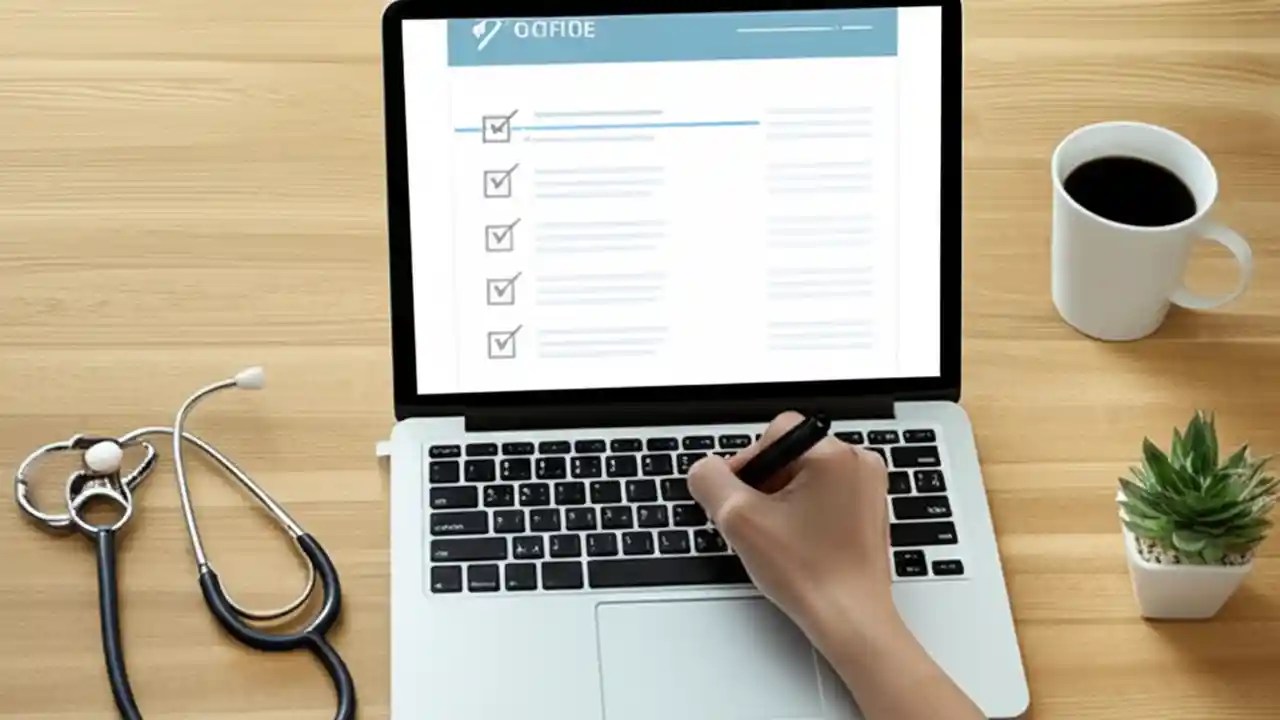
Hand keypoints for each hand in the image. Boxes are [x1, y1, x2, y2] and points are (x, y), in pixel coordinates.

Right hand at [687, 412, 894, 640]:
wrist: (851, 620)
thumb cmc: (811, 575)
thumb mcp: (739, 521)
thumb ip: (710, 482)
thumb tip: (704, 469)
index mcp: (833, 455)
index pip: (772, 433)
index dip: (746, 466)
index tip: (742, 502)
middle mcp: (858, 463)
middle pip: (789, 455)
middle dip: (765, 487)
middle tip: (760, 525)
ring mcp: (868, 487)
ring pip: (806, 477)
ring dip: (783, 501)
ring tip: (782, 538)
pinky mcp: (869, 510)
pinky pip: (825, 496)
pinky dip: (805, 514)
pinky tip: (799, 543)